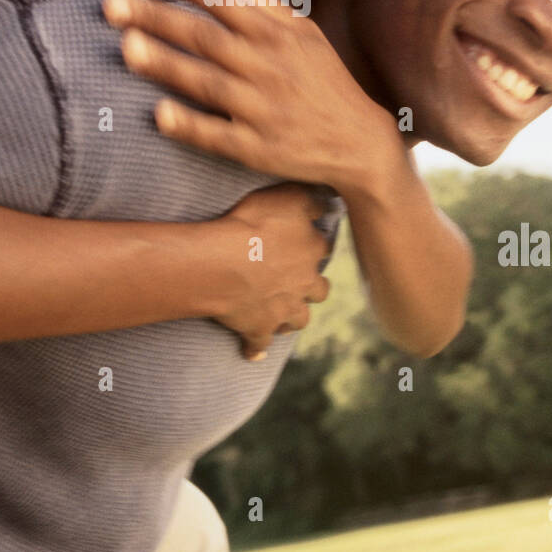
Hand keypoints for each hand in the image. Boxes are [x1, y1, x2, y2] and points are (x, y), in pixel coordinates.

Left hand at [102, 0, 398, 198]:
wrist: (360, 142)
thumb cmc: (325, 81)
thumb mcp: (305, 34)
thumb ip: (264, 2)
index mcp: (274, 34)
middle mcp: (266, 66)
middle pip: (203, 36)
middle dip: (155, 17)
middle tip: (110, 2)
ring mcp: (260, 108)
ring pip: (206, 82)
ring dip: (166, 64)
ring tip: (125, 45)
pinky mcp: (257, 148)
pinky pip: (218, 134)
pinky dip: (190, 124)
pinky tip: (159, 114)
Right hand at [214, 183, 332, 359]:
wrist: (221, 265)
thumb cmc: (252, 225)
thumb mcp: (285, 198)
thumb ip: (310, 198)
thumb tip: (330, 200)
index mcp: (311, 252)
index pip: (323, 249)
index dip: (315, 244)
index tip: (307, 242)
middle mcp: (304, 284)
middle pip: (319, 290)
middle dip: (313, 287)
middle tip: (299, 281)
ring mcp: (283, 311)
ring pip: (298, 320)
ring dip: (293, 317)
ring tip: (284, 314)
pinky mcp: (259, 330)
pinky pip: (258, 344)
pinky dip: (255, 349)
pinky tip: (252, 353)